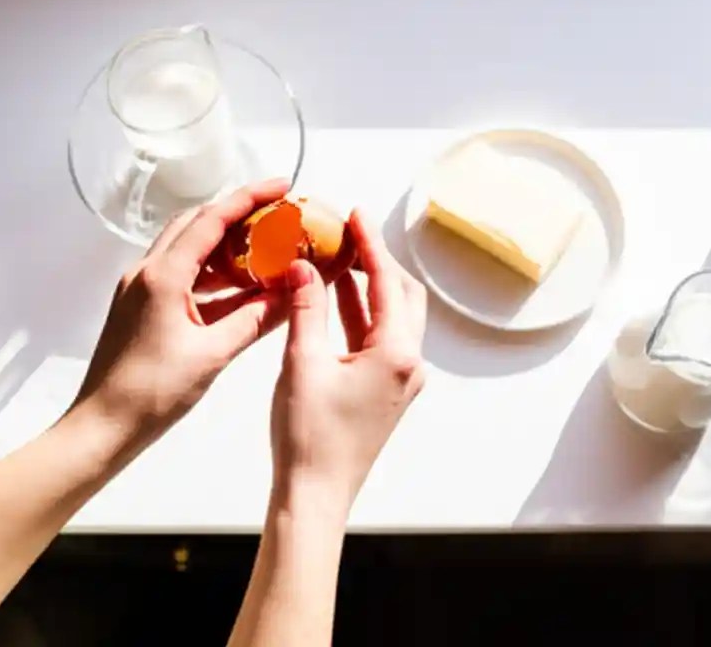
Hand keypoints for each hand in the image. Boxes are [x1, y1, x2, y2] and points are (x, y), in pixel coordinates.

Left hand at [74, 180, 290, 457]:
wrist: (103, 427)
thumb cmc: (150, 394)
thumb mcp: (213, 354)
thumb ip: (255, 319)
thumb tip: (291, 295)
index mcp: (162, 276)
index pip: (211, 219)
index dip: (249, 198)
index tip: (280, 187)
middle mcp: (146, 274)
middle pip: (196, 225)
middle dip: (236, 214)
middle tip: (275, 215)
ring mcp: (140, 291)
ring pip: (186, 250)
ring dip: (224, 245)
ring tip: (264, 248)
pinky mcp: (140, 310)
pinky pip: (180, 277)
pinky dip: (210, 275)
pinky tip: (238, 289)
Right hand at [270, 210, 427, 514]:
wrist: (315, 495)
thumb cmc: (310, 438)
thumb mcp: (302, 362)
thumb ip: (306, 307)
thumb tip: (303, 266)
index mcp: (396, 353)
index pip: (387, 282)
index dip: (370, 244)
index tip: (356, 215)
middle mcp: (408, 365)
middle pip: (403, 296)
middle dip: (376, 262)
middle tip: (348, 234)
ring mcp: (400, 381)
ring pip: (392, 318)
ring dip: (367, 288)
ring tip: (337, 258)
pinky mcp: (386, 393)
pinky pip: (380, 340)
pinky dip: (360, 315)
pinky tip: (334, 299)